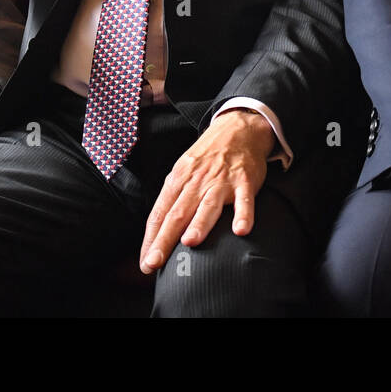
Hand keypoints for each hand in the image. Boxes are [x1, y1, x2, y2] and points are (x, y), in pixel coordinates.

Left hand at [139, 108, 273, 273]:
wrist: (237, 129)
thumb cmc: (207, 158)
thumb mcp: (184, 172)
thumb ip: (174, 201)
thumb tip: (158, 234)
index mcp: (178, 180)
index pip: (160, 212)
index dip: (151, 238)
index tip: (146, 262)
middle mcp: (197, 181)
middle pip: (178, 213)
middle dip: (165, 239)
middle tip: (154, 261)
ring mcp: (221, 181)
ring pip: (208, 205)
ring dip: (199, 224)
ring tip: (190, 242)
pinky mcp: (245, 181)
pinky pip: (244, 199)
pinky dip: (243, 214)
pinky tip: (241, 230)